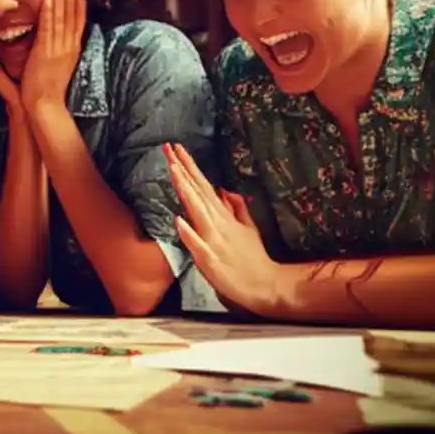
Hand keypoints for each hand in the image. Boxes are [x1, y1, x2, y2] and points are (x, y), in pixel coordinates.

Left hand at [21, 0, 85, 110]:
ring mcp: (59, 47)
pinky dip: (49, 10)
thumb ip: (61, 48)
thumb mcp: (60, 64)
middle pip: (74, 11)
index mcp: (73, 47)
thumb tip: (62, 37)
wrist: (46, 106)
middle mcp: (69, 45)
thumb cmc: (50, 88)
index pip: (79, 17)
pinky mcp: (46, 51)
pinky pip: (49, 27)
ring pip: (63, 15)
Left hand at [165, 143, 287, 315]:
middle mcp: (218, 224)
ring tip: (174, 172)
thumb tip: (225, 190)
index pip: (203, 187)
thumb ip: (236, 209)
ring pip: (197, 211)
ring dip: (186, 192)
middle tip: (169, 149)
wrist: (266, 285)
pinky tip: (178, 220)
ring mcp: (214, 240)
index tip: (177, 148)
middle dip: (183, 171)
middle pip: (197, 193)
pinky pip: (197, 244)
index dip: (190, 167)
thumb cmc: (253, 258)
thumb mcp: (247, 228)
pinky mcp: (211, 259)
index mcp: (223, 217)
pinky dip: (188, 232)